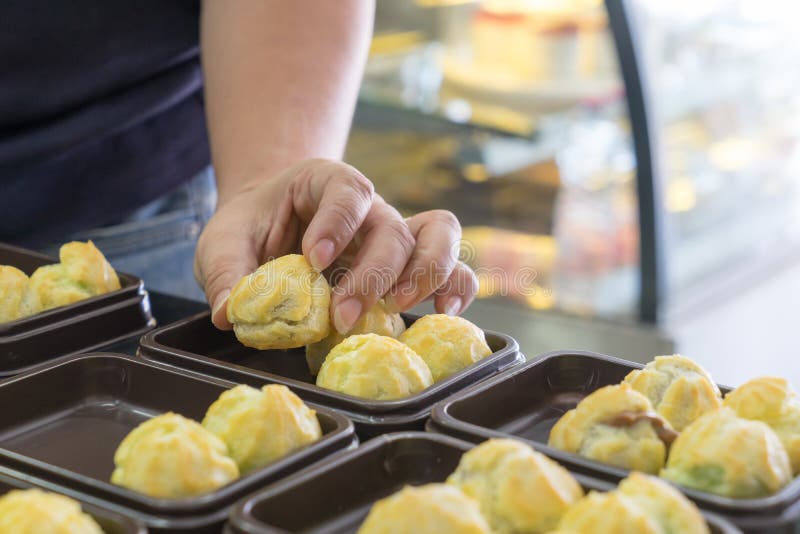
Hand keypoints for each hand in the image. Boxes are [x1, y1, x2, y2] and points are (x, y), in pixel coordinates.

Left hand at [194, 159, 478, 332]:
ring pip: (438, 236)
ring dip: (425, 274)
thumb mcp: (223, 242)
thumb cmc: (251, 228)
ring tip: (397, 307)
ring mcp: (394, 235)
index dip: (337, 222)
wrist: (269, 227)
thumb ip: (225, 271)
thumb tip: (231, 313)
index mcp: (324, 183)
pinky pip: (453, 268)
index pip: (347, 189)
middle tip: (342, 314)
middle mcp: (368, 207)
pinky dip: (456, 287)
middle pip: (392, 228)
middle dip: (372, 274)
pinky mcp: (408, 267)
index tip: (313, 259)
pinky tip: (443, 311)